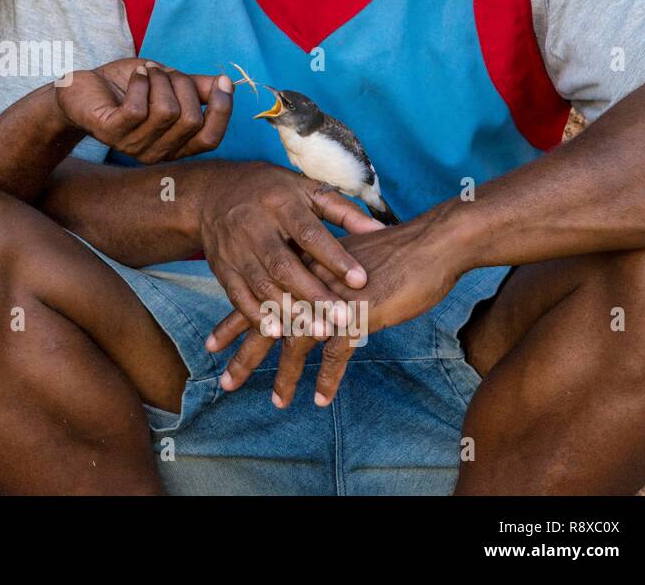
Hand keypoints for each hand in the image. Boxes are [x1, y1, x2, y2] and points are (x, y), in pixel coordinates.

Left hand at [55, 59, 232, 163]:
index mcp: (175, 145)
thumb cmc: (125, 87)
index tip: (223, 82)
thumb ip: (196, 87)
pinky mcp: (111, 133)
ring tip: (147, 72)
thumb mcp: (167, 83)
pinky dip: (142, 83)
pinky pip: (138, 108)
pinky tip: (136, 75)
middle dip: (182, 85)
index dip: (221, 112)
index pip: (210, 139)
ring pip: (167, 111)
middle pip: (190, 119)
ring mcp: (132, 146)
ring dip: (160, 80)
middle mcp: (156, 152)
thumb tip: (227, 84)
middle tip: (164, 72)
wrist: (82, 89)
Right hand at [197, 165, 384, 396]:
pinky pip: (237, 295)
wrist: (212, 193)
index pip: (309, 233)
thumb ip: (342, 212)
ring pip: (262, 284)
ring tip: (318, 332)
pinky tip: (277, 331)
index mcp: (280, 202)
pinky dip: (256, 315)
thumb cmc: (271, 191)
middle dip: (314, 294)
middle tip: (343, 319)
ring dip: (290, 311)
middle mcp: (254, 225)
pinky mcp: (222, 267)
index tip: (361, 280)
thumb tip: (381, 231)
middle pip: (284, 265)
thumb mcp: (305, 190)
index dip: (335, 258)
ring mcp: (235, 248)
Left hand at [212, 212, 469, 407]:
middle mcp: (310, 285)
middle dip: (245, 356)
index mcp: (304, 271)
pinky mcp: (359, 315)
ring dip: (286, 377)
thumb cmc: (396, 251)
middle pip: (267, 324)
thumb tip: (311, 296)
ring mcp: (332, 300)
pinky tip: (320, 398)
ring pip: (297, 344)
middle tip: (226, 383)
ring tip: (278, 403)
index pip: (258, 299)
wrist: (433, 241)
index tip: (212, 343)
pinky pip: (337, 354)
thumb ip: (324, 280)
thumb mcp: (347, 264)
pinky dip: (328, 378)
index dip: (233, 322)